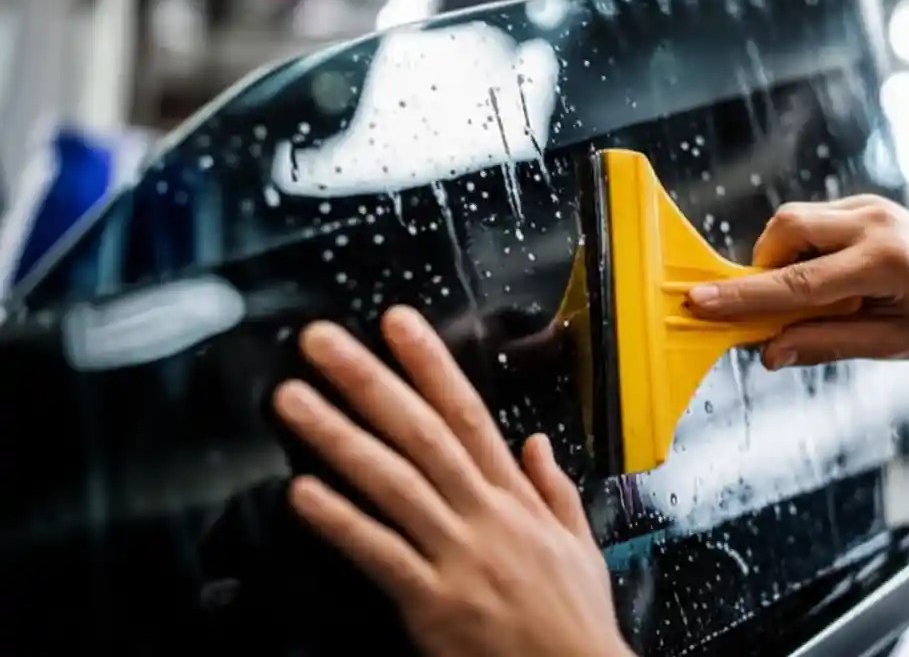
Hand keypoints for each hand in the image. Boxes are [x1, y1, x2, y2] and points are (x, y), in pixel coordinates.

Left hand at [274, 306, 631, 656]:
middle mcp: (484, 516)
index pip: (468, 415)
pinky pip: (379, 553)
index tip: (397, 323)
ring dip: (339, 436)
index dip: (430, 364)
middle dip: (369, 381)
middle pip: (420, 434)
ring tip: (294, 399)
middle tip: (323, 342)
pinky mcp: (432, 603)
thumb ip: (555, 490)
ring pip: (393, 482)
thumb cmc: (575, 621)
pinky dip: (341, 521)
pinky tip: (302, 492)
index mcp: (516, 500)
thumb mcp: (580, 546)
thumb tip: (536, 442)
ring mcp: (457, 556)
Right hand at [686, 196, 908, 366]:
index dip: (745, 296)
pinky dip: (800, 250)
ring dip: (781, 257)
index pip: (799, 282)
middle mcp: (873, 224)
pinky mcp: (861, 202)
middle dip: (762, 265)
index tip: (701, 301)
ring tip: (812, 292)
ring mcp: (867, 206)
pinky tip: (827, 276)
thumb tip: (770, 351)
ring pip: (793, 219)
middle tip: (773, 302)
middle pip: (787, 227)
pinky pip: (809, 220)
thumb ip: (828, 344)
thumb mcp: (891, 344)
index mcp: (884, 265)